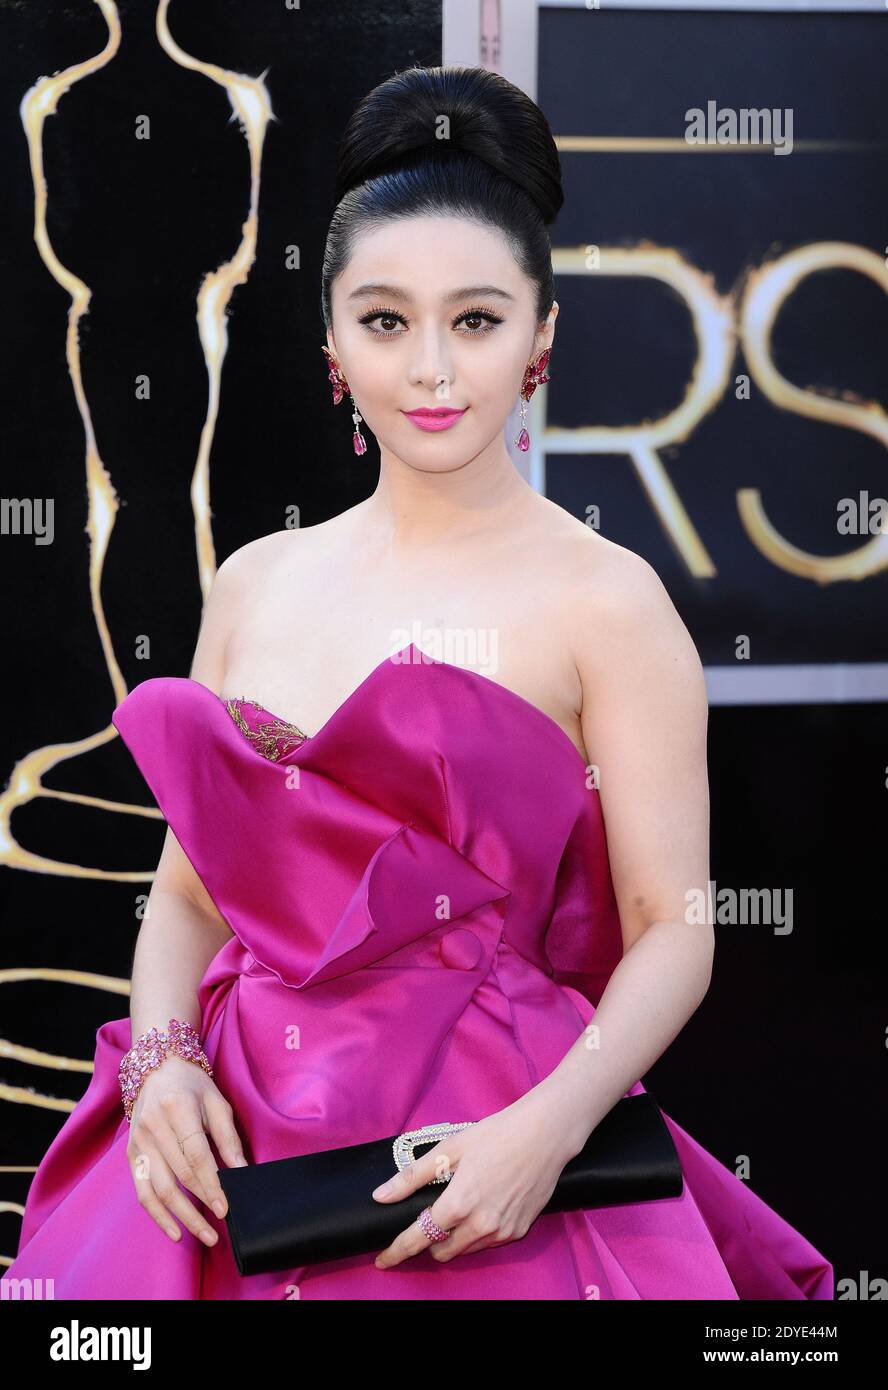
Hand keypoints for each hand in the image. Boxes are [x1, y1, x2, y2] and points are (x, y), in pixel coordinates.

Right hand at [127, 1058, 247, 1245]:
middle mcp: (153, 1126)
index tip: (225, 1207)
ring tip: (202, 1234)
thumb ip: (228, 1138)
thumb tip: (242, 1171)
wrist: (157, 1069)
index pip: (196, 1155)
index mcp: (177, 1108)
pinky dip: (157, 1215)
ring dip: (181, 1217)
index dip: (211, 1184)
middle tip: (219, 1228)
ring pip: (158, 1189)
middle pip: (178, 1176)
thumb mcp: (217, 1102)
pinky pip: (142, 1191)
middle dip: (200, 1205)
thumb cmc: (193, 1087)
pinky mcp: (130, 1155)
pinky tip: (175, 1230)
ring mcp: (138, 1142)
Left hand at [370, 1091, 578, 1267]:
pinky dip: (476, 1235)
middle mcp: (480, 1224)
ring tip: (455, 1212)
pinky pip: (488, 1243)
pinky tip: (481, 1210)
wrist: (545, 1134)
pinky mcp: (519, 1231)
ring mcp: (502, 1231)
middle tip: (426, 1221)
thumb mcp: (450, 1148)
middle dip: (428, 1242)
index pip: (419, 1238)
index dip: (397, 1251)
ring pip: (465, 1250)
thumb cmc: (496, 1134)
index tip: (383, 1260)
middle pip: (441, 1251)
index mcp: (459, 1203)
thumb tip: (381, 1196)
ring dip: (452, 1240)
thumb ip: (412, 1176)